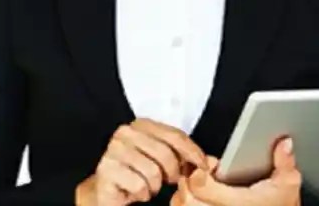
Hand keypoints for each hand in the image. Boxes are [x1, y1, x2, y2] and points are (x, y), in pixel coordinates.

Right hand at [75, 118, 209, 205]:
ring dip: (153, 186)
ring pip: (152, 172)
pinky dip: (141, 194)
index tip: (203, 166)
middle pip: (165, 154)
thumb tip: (212, 163)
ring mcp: (113, 151)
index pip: (175, 135)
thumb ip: (185, 159)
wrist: (105, 192)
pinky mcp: (106, 170)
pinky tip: (134, 191)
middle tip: (168, 180)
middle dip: (172, 172)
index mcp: (141, 125)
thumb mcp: (162, 162)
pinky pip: (138, 185)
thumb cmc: (135, 174)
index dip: (192, 153)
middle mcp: (125, 133)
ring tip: (147, 185)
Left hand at [172, 137, 301, 205]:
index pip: (201, 184)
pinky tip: (197, 199)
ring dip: (183, 193)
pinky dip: (184, 204)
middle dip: (188, 180)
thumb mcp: (288, 184)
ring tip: (197, 186)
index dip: (201, 169)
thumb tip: (284, 143)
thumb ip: (284, 161)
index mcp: (238, 203)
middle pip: (185, 196)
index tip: (211, 164)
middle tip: (200, 173)